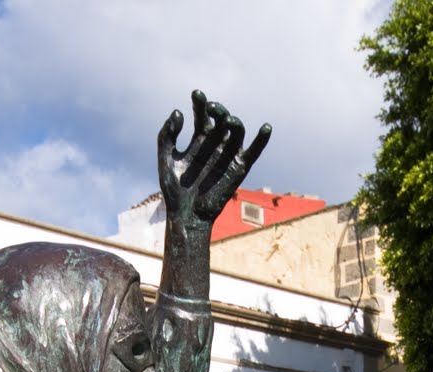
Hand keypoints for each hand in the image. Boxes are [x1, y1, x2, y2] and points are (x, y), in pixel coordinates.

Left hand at [158, 90, 270, 229]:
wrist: (187, 215)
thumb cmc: (174, 190)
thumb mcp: (166, 159)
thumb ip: (167, 134)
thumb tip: (179, 112)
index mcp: (199, 139)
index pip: (202, 114)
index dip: (200, 102)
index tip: (197, 95)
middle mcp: (216, 143)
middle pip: (221, 118)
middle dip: (218, 109)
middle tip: (210, 108)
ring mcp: (228, 154)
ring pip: (237, 130)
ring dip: (233, 121)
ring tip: (227, 120)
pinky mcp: (239, 168)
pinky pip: (254, 152)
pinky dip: (261, 140)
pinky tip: (266, 128)